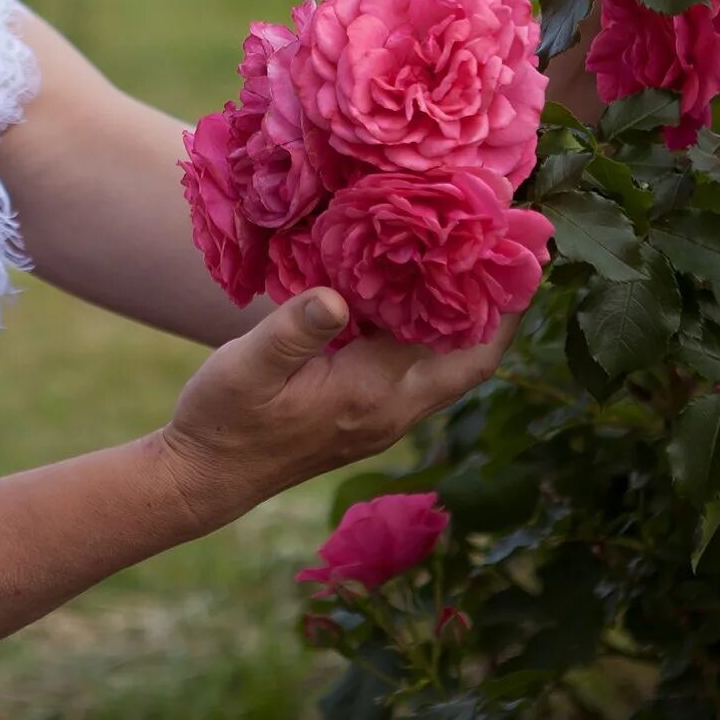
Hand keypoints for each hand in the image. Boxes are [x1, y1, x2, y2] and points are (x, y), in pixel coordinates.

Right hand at [152, 288, 519, 533]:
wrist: (205, 478)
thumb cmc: (222, 420)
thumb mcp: (246, 367)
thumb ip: (293, 330)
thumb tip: (336, 296)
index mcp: (371, 391)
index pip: (445, 335)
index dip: (476, 288)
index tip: (499, 241)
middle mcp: (393, 410)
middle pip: (473, 361)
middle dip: (501, 312)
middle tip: (514, 254)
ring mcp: (386, 419)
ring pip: (451, 369)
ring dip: (471, 323)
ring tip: (477, 264)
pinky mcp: (371, 418)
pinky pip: (424, 373)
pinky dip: (436, 336)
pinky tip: (420, 298)